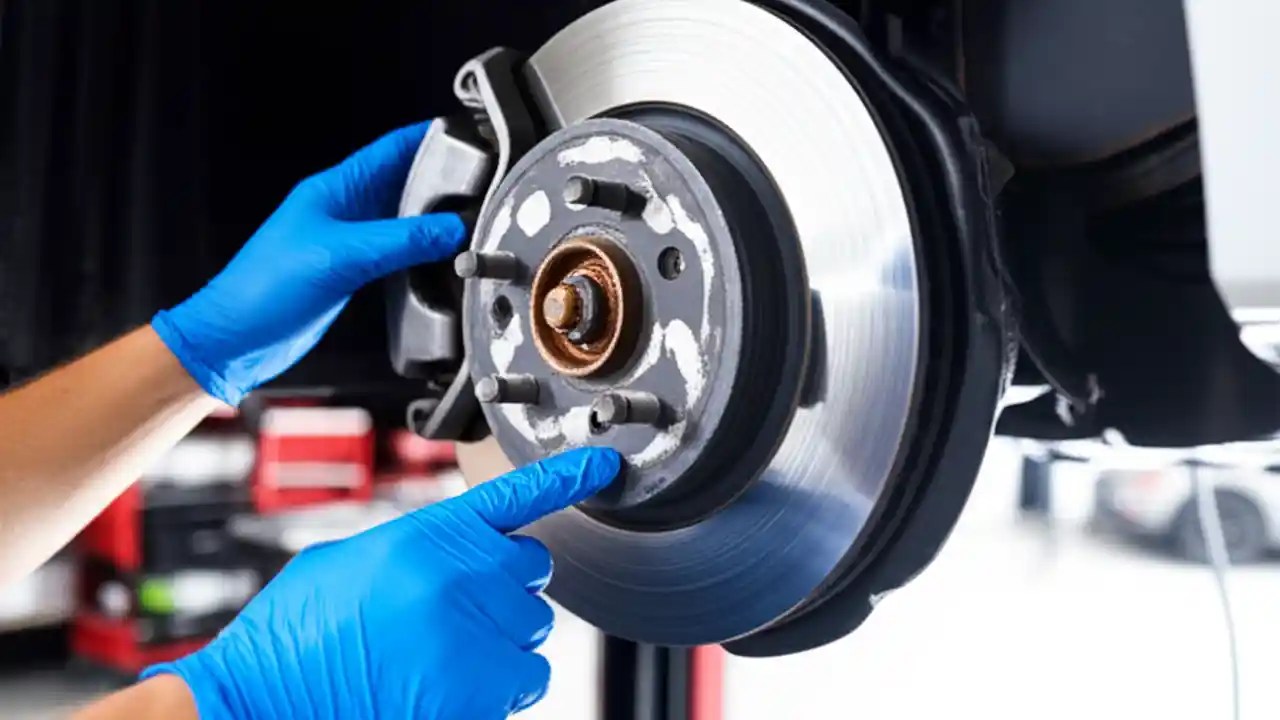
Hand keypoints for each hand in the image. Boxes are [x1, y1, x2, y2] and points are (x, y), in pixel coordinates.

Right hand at [143, 447, 621, 718]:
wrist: (262, 700)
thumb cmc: (297, 636)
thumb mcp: (350, 563)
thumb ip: (417, 548)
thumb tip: (456, 556)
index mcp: (427, 535)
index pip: (515, 496)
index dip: (568, 476)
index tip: (605, 466)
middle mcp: (461, 578)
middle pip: (532, 569)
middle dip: (503, 588)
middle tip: (453, 612)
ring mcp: (475, 636)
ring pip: (534, 629)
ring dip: (501, 641)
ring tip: (437, 655)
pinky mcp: (479, 693)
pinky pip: (527, 679)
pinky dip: (498, 687)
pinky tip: (446, 687)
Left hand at [152, 121, 464, 404]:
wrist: (236, 338)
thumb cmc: (267, 288)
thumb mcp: (343, 257)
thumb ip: (401, 241)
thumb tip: (452, 229)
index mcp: (334, 190)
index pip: (390, 150)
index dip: (427, 139)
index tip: (466, 136)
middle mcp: (342, 210)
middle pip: (401, 184)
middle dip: (440, 181)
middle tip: (482, 186)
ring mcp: (346, 241)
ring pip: (400, 220)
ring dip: (431, 220)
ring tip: (471, 221)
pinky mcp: (349, 271)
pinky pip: (393, 252)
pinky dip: (419, 252)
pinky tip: (440, 260)